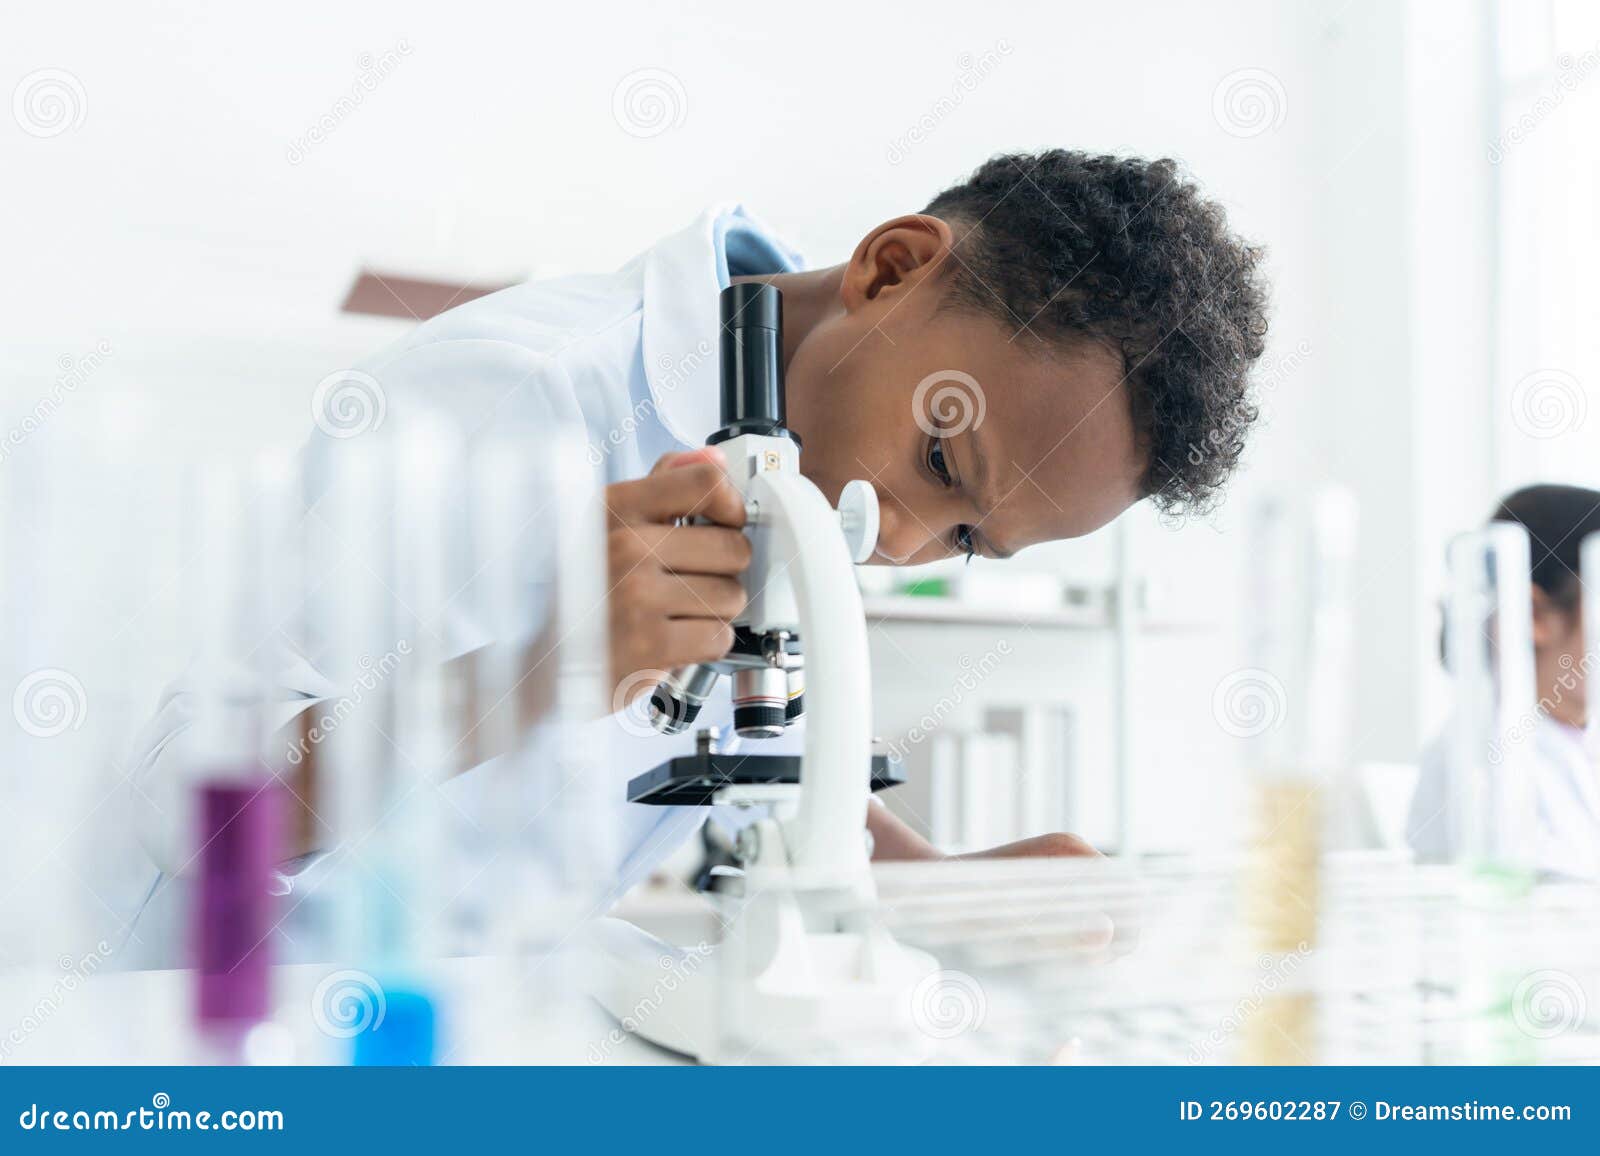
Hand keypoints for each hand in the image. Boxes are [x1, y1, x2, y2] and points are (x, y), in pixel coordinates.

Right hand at [605, 446, 749, 707]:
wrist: (548, 657)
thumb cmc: (588, 586)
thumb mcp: (611, 523)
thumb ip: (664, 485)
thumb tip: (715, 459)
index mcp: (617, 507)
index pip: (705, 483)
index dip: (731, 506)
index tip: (724, 524)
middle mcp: (625, 546)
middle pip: (732, 546)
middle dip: (725, 570)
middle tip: (693, 578)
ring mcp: (637, 597)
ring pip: (731, 596)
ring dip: (715, 609)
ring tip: (678, 610)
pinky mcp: (649, 645)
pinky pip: (719, 636)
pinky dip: (706, 642)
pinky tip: (677, 637)